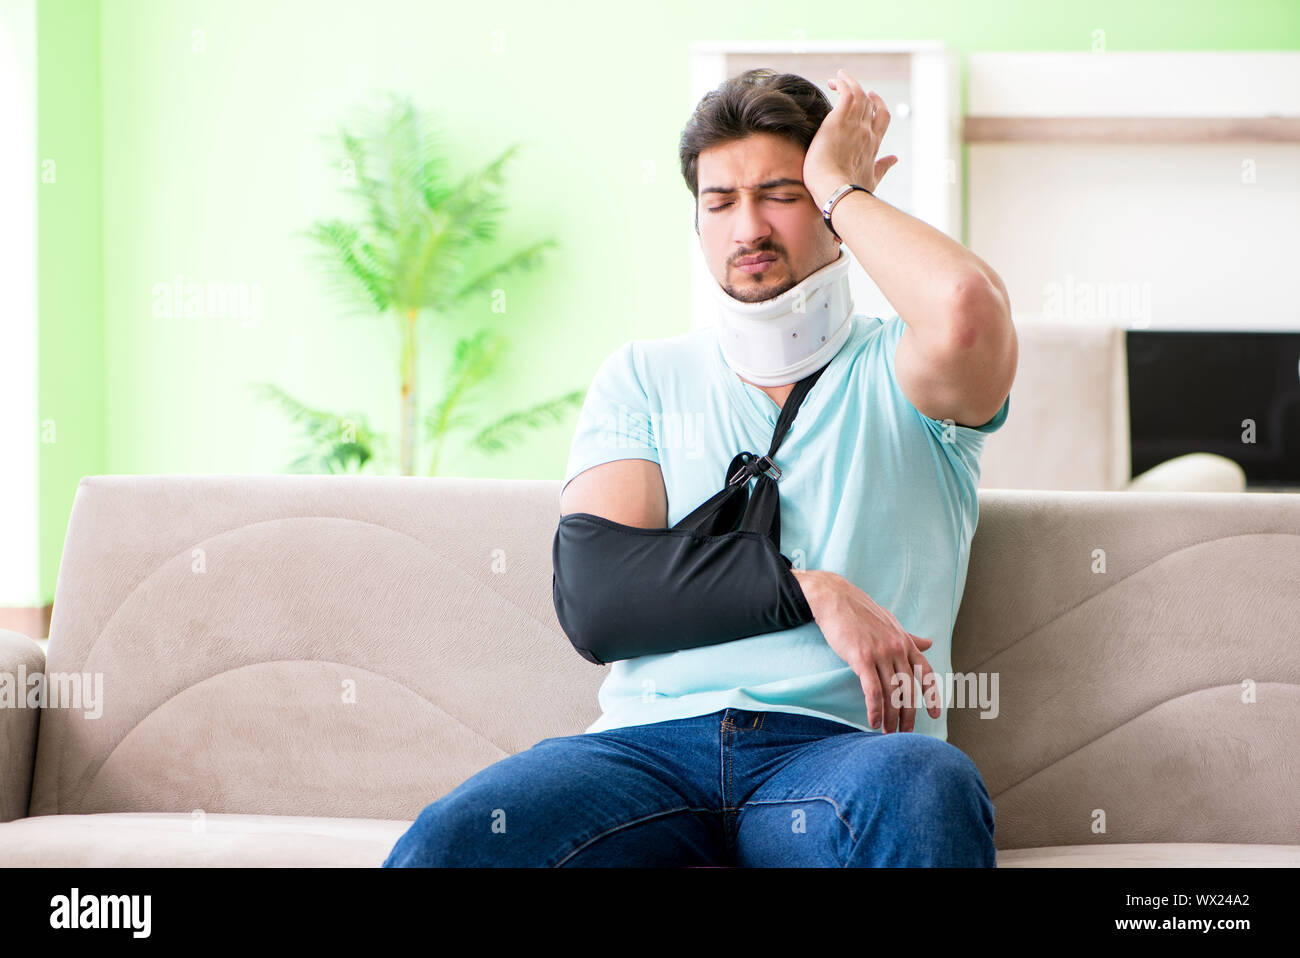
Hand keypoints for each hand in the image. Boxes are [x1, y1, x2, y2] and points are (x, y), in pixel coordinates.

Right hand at [793, 569, 941, 733]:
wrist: (835, 598)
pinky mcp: (861, 658)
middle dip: (907, 715)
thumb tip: (929, 644)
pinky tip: (872, 722)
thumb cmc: (860, 611)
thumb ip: (909, 637)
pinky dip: (874, 709)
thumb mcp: (890, 623)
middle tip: (904, 733)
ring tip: (887, 732)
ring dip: (890, 717)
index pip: (925, 673)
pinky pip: (873, 690)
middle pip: (908, 690)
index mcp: (905, 642)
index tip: (935, 714)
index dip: (932, 695)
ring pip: (891, 693)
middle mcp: (897, 648)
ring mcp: (880, 653)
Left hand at [802, 68, 898, 208]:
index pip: (882, 118)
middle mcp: (867, 132)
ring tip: (838, 77)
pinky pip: (846, 93)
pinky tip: (834, 80)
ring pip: (858, 94)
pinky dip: (843, 82)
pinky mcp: (837, 122)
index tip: (872, 98)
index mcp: (873, 145)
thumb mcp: (871, 179)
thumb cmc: (851, 191)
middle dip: (862, 91)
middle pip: (869, 103)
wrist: (836, 191)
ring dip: (850, 82)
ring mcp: (854, 125)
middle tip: (851, 84)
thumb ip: (883, 168)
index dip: (878, 105)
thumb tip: (895, 159)